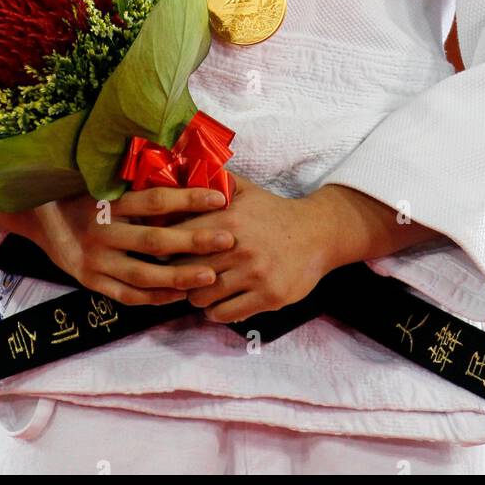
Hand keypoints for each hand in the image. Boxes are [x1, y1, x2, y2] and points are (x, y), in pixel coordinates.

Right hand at [0, 186, 236, 305]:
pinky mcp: (89, 281)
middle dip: (194, 241)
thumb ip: (136, 179)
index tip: (220, 197)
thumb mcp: (102, 179)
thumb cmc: (79, 191)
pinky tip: (177, 296)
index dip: (189, 198)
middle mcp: (101, 231)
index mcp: (108, 201)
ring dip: (179, 277)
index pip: (155, 199)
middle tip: (227, 240)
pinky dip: (153, 297)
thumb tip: (182, 159)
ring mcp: (94, 260)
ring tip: (210, 277)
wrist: (34, 216)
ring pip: (143, 274)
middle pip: (155, 240)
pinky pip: (126, 295)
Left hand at [165, 172, 336, 323]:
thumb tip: (183, 171)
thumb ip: (215, 182)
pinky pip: (226, 313)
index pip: (180, 239)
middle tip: (180, 276)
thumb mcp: (246, 190)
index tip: (168, 252)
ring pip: (204, 296)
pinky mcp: (269, 297)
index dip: (168, 247)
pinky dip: (216, 312)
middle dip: (179, 275)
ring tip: (199, 291)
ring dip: (197, 297)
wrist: (317, 233)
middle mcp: (240, 248)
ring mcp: (255, 275)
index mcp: (229, 219)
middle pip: (187, 271)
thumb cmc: (274, 212)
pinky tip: (218, 304)